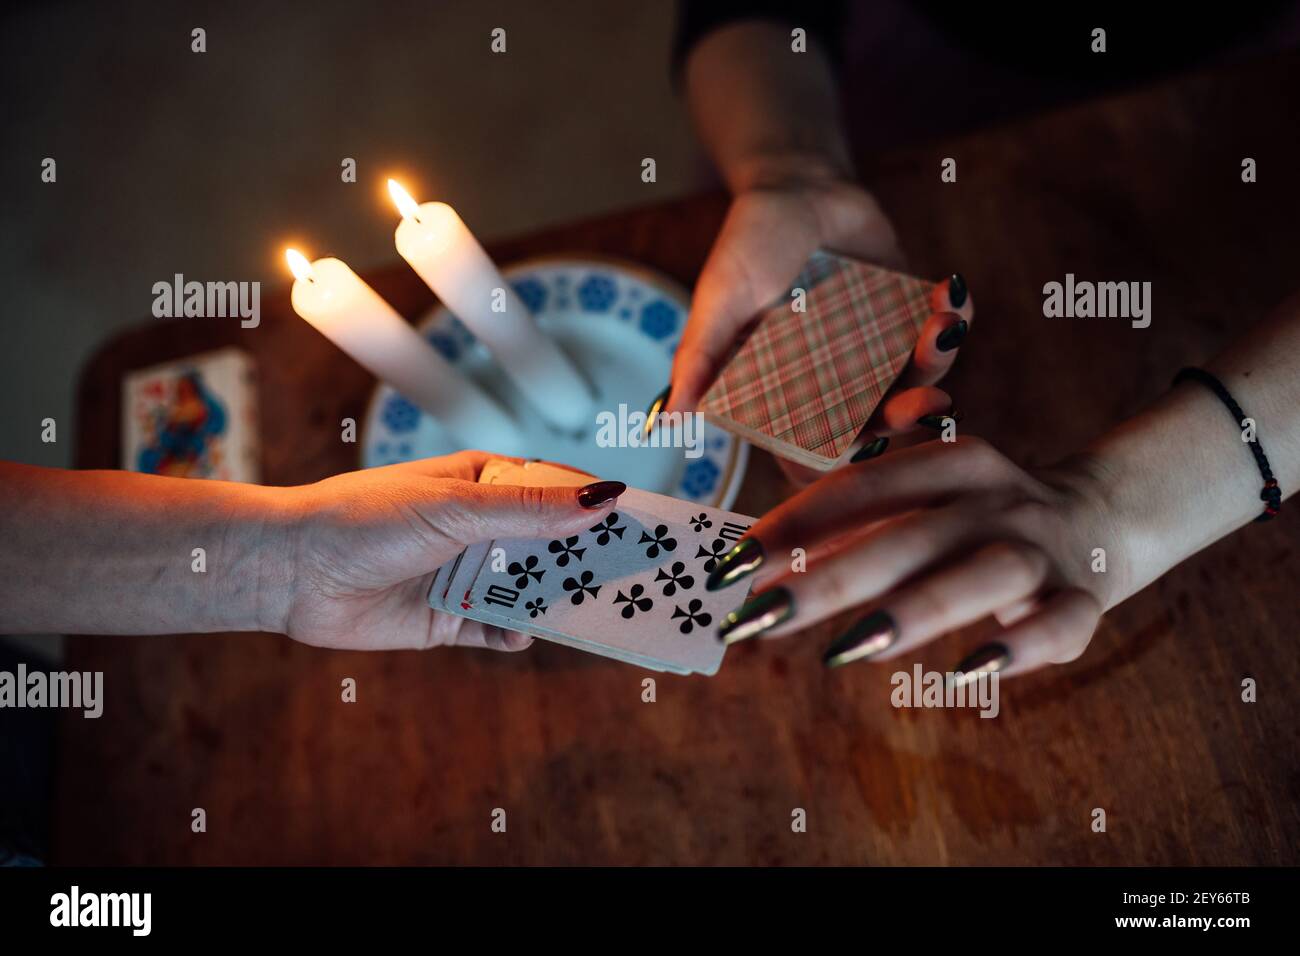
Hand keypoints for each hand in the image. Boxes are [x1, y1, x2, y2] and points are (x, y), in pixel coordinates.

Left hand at [269, 451, 622, 651]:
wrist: (292, 572)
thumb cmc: (368, 518)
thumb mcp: (457, 507)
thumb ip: (530, 511)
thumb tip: (603, 500)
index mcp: (485, 483)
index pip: (558, 493)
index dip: (599, 508)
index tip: (644, 524)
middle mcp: (481, 527)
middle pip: (551, 546)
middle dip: (586, 562)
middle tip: (633, 579)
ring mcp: (466, 573)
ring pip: (530, 590)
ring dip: (556, 600)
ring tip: (593, 613)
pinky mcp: (449, 619)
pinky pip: (497, 628)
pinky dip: (515, 632)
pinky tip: (521, 633)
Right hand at [656, 177, 973, 474]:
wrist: (795, 184)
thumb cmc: (746, 244)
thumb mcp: (719, 301)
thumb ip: (699, 359)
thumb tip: (668, 420)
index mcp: (788, 396)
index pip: (815, 451)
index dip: (842, 460)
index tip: (863, 443)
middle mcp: (836, 385)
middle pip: (877, 425)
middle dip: (907, 418)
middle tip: (928, 403)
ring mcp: (877, 353)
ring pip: (917, 383)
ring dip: (939, 365)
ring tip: (944, 328)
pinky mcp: (909, 317)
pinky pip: (942, 334)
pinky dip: (956, 320)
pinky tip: (951, 294)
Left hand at [705, 437, 1119, 680]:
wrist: (1100, 518)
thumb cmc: (976, 519)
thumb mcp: (919, 507)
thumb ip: (846, 532)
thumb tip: (751, 571)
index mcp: (947, 464)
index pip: (856, 489)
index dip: (788, 526)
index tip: (724, 569)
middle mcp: (993, 498)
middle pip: (905, 534)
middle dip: (825, 578)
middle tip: (755, 620)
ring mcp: (1040, 547)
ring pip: (982, 573)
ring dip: (913, 609)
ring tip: (843, 650)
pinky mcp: (1081, 598)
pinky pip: (1057, 625)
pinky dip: (1017, 649)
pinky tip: (966, 675)